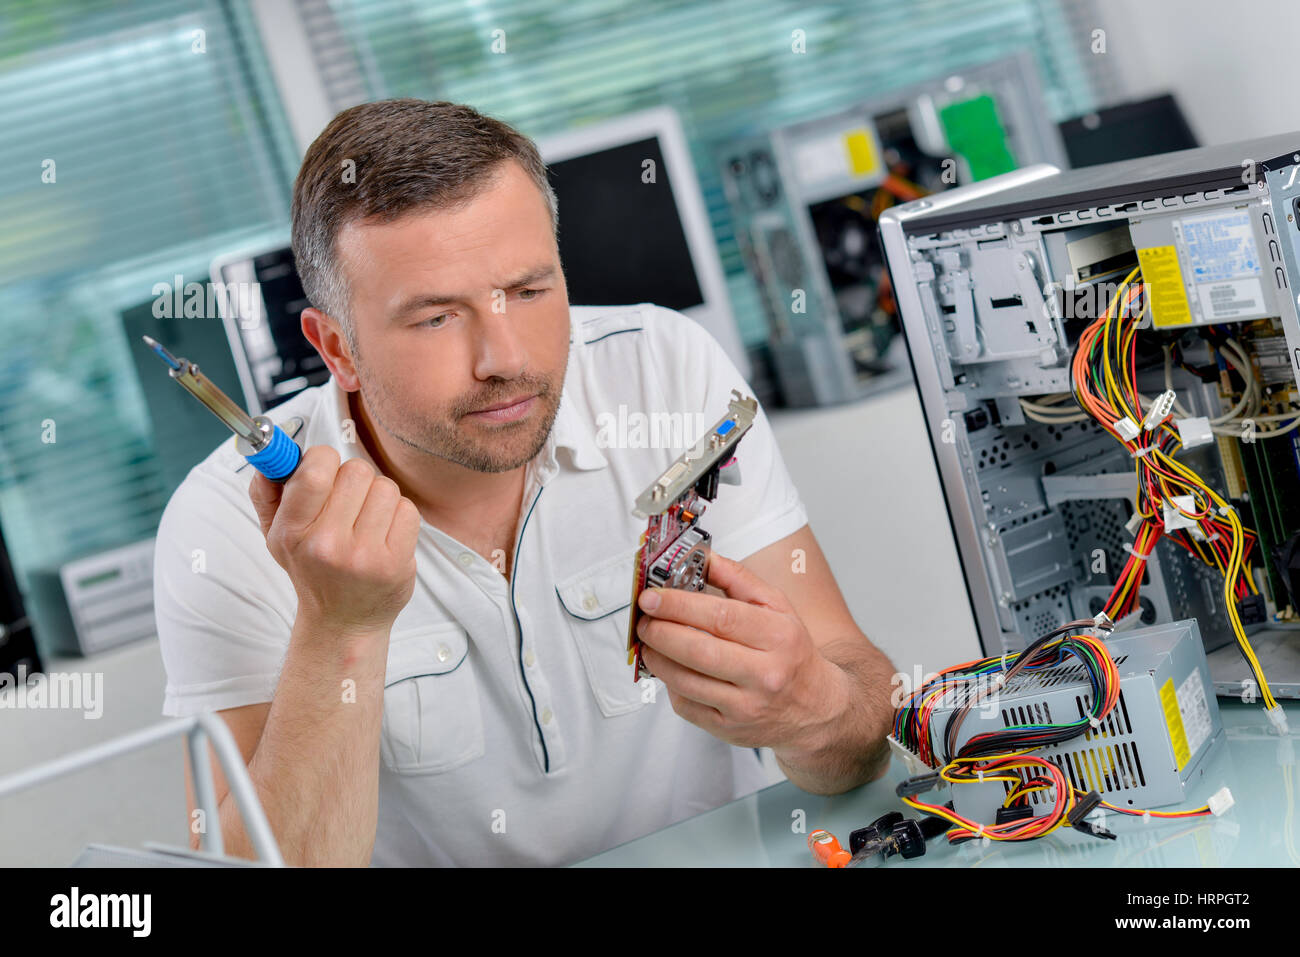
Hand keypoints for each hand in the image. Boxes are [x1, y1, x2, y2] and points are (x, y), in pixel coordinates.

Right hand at [248, 446, 420, 633]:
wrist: (342, 621)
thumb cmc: (311, 569)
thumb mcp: (276, 535)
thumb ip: (266, 491)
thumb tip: (274, 455)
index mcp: (293, 532)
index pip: (315, 471)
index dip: (323, 459)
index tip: (324, 470)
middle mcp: (328, 545)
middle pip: (357, 471)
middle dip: (355, 479)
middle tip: (348, 502)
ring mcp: (365, 556)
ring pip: (386, 487)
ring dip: (379, 497)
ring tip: (367, 521)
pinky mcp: (396, 563)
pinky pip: (408, 509)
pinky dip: (399, 515)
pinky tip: (385, 534)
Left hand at [635, 552, 846, 751]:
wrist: (815, 708)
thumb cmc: (791, 651)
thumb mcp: (777, 606)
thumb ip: (737, 577)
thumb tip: (700, 556)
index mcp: (779, 636)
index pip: (721, 618)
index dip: (679, 606)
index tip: (653, 597)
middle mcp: (766, 674)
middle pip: (699, 651)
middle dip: (660, 632)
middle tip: (643, 620)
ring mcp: (747, 706)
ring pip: (687, 682)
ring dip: (657, 659)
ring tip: (649, 642)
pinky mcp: (730, 729)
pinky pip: (687, 706)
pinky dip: (670, 685)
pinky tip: (671, 669)